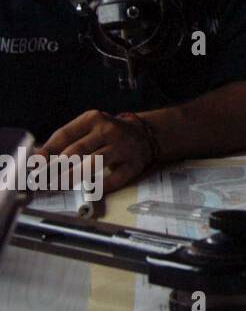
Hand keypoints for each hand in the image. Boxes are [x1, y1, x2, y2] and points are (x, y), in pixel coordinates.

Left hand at [33, 110, 151, 193]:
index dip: (47, 151)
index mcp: (93, 119)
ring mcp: (122, 147)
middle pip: (77, 150)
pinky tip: (90, 190)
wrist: (146, 134)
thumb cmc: (108, 134)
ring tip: (58, 185)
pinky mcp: (133, 164)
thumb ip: (66, 141)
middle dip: (56, 168)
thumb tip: (37, 158)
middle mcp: (108, 131)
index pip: (64, 134)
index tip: (35, 164)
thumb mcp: (89, 129)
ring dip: (73, 177)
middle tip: (42, 180)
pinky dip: (101, 187)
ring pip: (94, 163)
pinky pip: (115, 179)